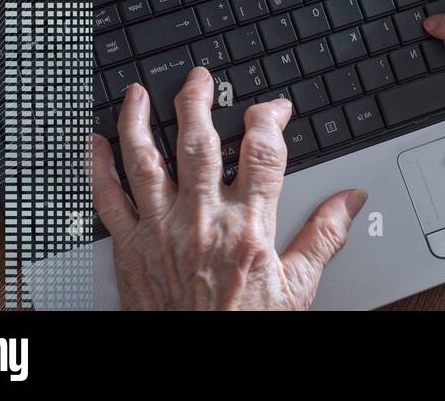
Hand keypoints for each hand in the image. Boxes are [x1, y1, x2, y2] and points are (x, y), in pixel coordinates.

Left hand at [90, 68, 366, 309]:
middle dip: (198, 102)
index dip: (269, 119)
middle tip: (199, 79)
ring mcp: (160, 231)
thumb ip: (323, 237)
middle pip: (197, 143)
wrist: (201, 366)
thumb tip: (349, 201)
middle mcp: (202, 220)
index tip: (273, 107)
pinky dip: (97, 168)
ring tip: (139, 94)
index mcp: (248, 227)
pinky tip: (94, 144)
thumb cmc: (246, 328)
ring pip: (146, 160)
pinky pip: (106, 199)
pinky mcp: (129, 248)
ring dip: (139, 121)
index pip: (262, 153)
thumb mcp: (298, 288)